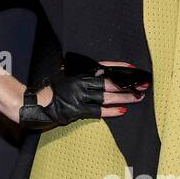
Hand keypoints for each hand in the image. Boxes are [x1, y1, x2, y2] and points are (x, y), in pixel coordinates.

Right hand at [17, 61, 148, 130]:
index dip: (119, 68)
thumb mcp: (66, 76)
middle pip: (109, 82)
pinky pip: (98, 111)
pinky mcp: (77, 110)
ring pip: (107, 96)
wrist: (36, 104)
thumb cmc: (52, 91)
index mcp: (79, 73)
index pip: (104, 67)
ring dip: (124, 97)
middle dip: (128, 84)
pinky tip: (122, 111)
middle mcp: (80, 83)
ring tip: (138, 97)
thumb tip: (99, 73)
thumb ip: (82, 75)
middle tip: (143, 85)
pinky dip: (111, 111)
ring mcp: (79, 97)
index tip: (133, 69)